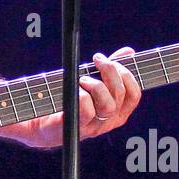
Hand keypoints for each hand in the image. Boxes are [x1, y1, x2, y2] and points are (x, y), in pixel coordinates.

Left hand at [0, 47, 141, 150]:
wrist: (43, 123)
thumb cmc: (72, 98)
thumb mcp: (94, 81)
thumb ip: (112, 69)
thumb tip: (129, 51)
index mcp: (118, 111)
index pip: (134, 94)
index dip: (126, 74)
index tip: (111, 60)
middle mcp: (110, 121)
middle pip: (121, 95)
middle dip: (110, 71)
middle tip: (97, 60)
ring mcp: (95, 126)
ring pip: (108, 105)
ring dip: (96, 85)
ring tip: (82, 78)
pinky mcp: (77, 127)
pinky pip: (87, 110)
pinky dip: (82, 95)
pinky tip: (74, 89)